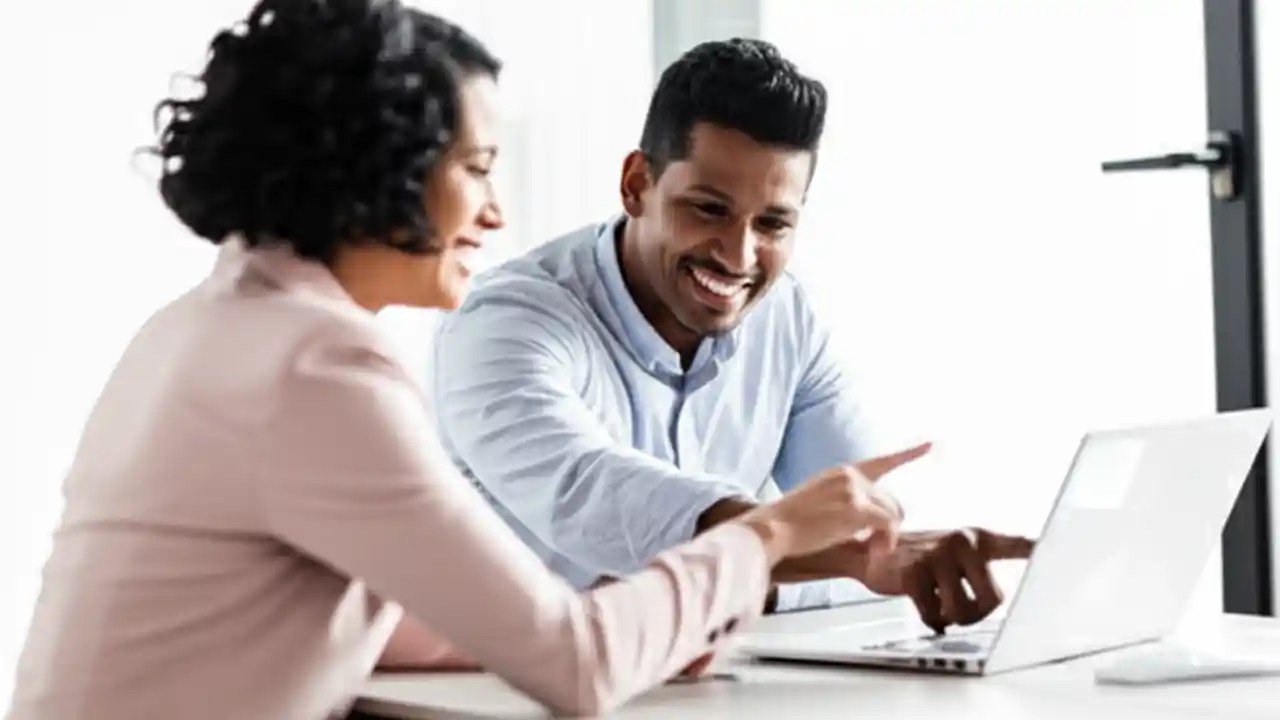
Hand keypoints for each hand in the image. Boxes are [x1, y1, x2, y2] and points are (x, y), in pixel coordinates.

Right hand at [742, 462, 903, 563]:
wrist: (772, 528)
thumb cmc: (790, 525)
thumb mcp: (819, 504)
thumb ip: (846, 505)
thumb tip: (869, 526)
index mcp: (842, 473)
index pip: (882, 461)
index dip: (909, 454)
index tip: (931, 445)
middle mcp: (850, 476)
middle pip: (892, 501)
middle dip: (888, 526)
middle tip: (871, 546)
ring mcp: (854, 490)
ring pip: (893, 513)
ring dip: (886, 536)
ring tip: (868, 550)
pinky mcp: (856, 508)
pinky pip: (888, 525)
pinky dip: (885, 542)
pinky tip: (873, 552)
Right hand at [859, 528, 1034, 632]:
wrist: (867, 551)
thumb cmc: (917, 560)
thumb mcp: (951, 554)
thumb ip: (976, 570)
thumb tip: (998, 600)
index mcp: (977, 538)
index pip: (1017, 544)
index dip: (1042, 550)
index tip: (1063, 550)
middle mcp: (962, 541)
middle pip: (995, 599)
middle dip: (978, 614)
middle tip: (961, 609)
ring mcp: (938, 555)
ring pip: (965, 612)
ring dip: (952, 619)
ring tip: (939, 604)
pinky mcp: (916, 573)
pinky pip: (936, 615)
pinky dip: (931, 620)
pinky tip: (923, 607)